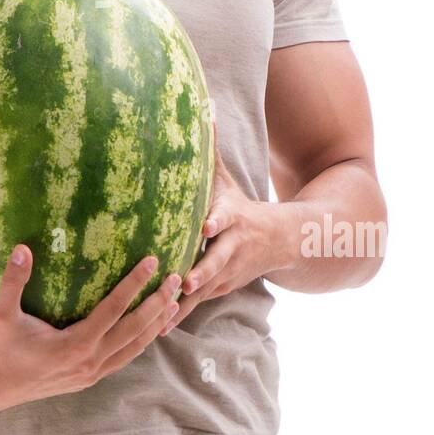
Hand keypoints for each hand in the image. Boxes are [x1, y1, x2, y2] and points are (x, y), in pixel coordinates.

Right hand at [0, 244, 183, 413]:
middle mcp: (89, 362)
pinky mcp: (89, 379)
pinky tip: (151, 328)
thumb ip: (13, 281)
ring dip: (155, 324)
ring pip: (135, 347)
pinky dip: (142, 341)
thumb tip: (22, 247)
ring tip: (174, 302)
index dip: (134, 284)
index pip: (113, 309)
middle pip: (134, 329)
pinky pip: (124, 358)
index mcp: (74, 345)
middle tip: (176, 278)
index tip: (151, 261)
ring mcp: (92, 374)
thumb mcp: (2, 316)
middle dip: (157, 303)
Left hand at [162, 120, 282, 333]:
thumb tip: (203, 104)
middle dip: (202, 271)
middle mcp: (230, 248)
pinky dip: (177, 317)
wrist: (279, 242)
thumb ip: (210, 148)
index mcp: (231, 218)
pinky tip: (154, 330)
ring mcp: (225, 273)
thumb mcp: (226, 179)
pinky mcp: (217, 290)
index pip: (224, 218)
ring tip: (162, 312)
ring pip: (204, 289)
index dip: (216, 221)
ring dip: (185, 302)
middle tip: (185, 280)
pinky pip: (195, 305)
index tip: (207, 224)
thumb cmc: (240, 204)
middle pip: (216, 261)